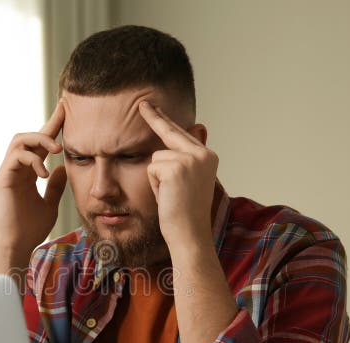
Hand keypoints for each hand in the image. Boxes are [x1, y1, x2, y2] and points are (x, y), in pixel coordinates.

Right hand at [0, 99, 66, 269]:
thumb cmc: (30, 230)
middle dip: (48, 126)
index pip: (40, 146)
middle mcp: (16, 169)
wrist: (15, 246)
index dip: (53, 128)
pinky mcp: (2, 178)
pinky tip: (44, 172)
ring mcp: (7, 172)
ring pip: (20, 140)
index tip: (68, 112)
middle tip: (66, 119)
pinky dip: (32, 159)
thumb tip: (62, 168)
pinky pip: (15, 156)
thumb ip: (55, 186)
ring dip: (40, 139)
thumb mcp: (49, 205)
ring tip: (57, 149)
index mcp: (27, 174)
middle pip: (29, 136)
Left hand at [138, 101, 217, 247]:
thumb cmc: (184, 212)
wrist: (189, 234)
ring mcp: (191, 159)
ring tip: (169, 195)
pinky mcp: (176, 167)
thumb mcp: (187, 182)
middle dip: (154, 117)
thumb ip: (181, 160)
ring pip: (156, 157)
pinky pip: (151, 168)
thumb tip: (175, 142)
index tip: (152, 106)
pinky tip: (166, 196)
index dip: (165, 120)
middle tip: (141, 103)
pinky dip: (154, 185)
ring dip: (156, 178)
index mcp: (208, 156)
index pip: (182, 133)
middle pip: (170, 132)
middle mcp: (203, 154)